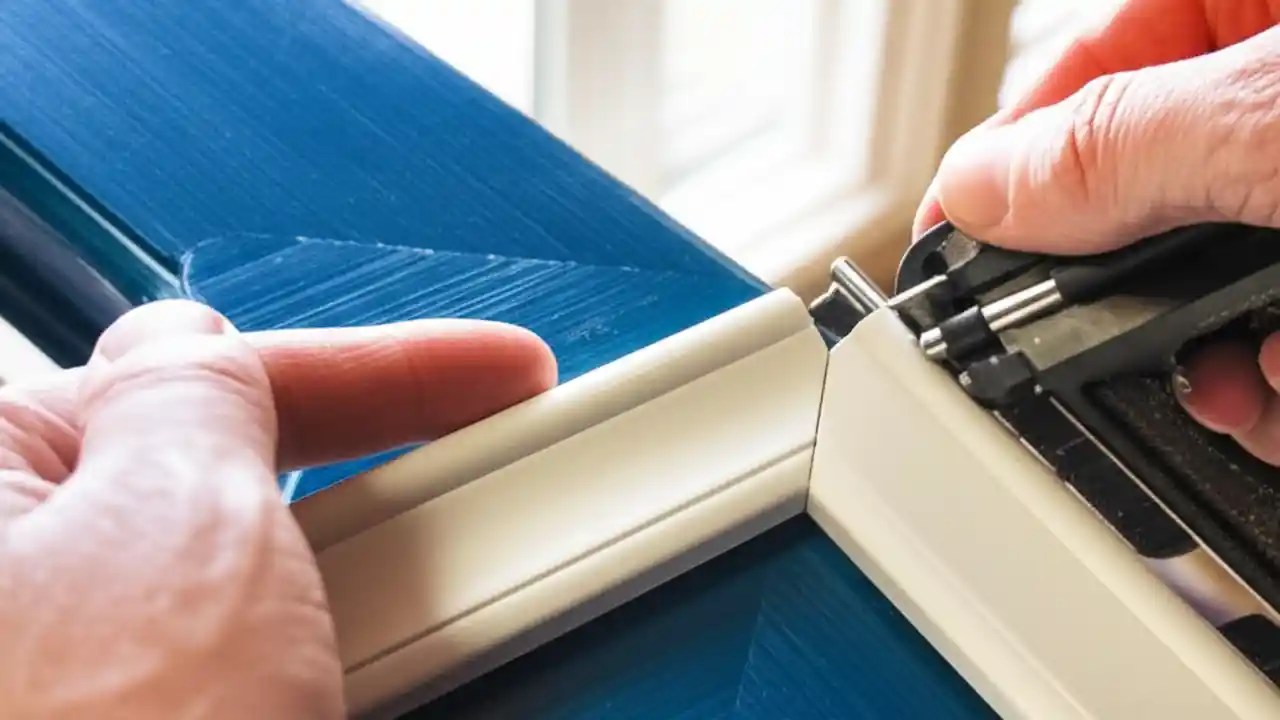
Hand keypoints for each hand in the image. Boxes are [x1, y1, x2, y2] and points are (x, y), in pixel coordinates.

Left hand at [0, 300, 555, 717]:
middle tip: (501, 479)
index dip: (378, 364)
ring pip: (264, 595)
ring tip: (459, 612)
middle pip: (238, 487)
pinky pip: (265, 672)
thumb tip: (194, 342)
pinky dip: (345, 659)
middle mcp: (19, 593)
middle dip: (382, 478)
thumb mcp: (179, 524)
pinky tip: (372, 679)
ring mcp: (82, 682)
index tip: (498, 372)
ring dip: (373, 590)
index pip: (202, 380)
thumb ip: (198, 396)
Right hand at [913, 0, 1279, 462]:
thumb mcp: (1270, 115)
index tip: (945, 250)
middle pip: (1138, 206)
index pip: (1083, 77)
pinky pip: (1271, 341)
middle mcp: (1272, 97)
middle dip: (1131, 304)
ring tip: (1255, 380)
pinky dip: (1275, 383)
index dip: (1004, 169)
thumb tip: (974, 192)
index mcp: (1246, 3)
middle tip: (1115, 349)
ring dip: (1216, 366)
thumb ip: (1115, 148)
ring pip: (1206, 293)